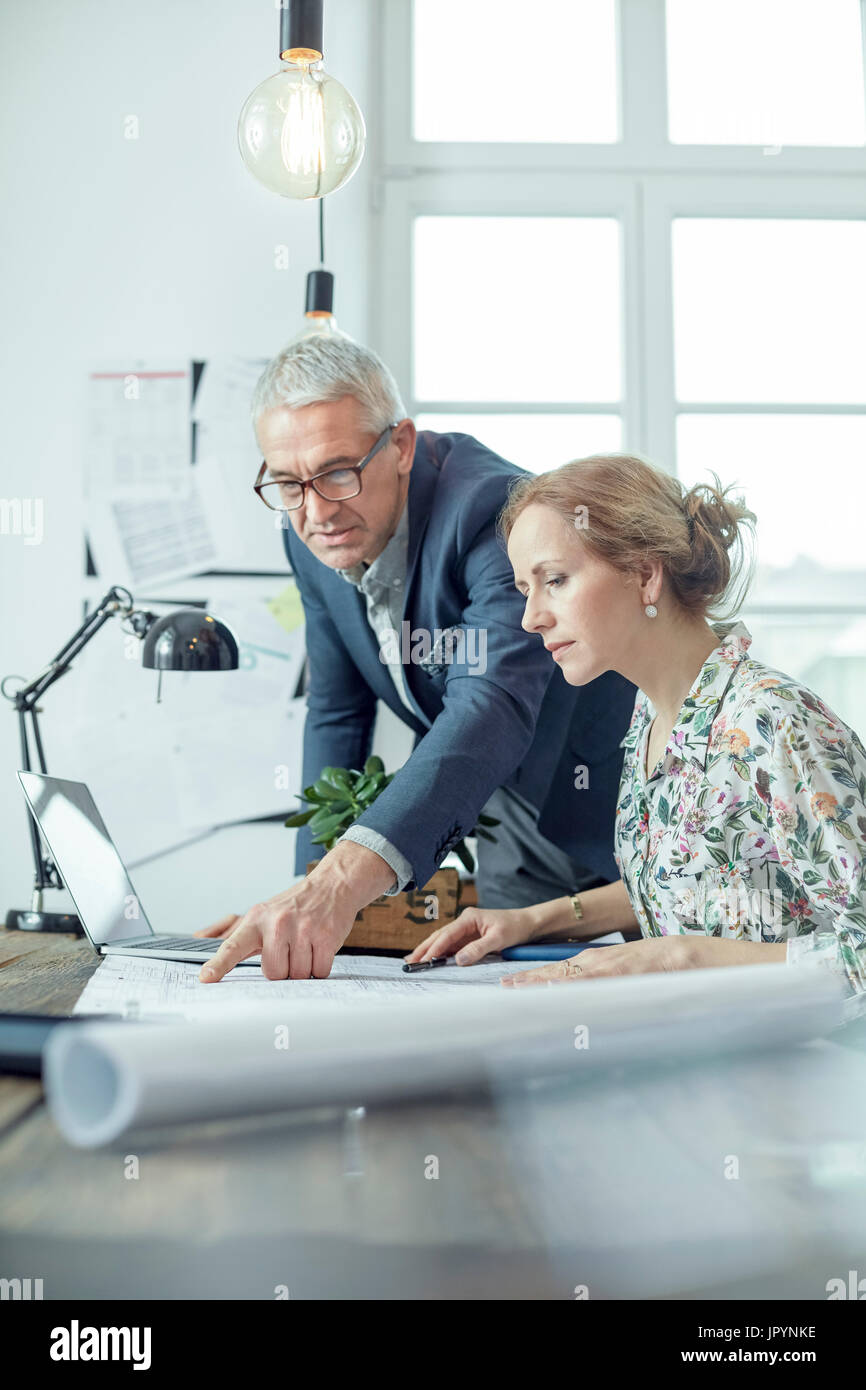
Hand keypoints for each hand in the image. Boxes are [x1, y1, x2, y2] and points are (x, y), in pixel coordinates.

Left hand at [195, 841, 396, 982]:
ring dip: (304, 968)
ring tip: (307, 945)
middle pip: (273, 973)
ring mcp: (302, 929)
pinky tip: (319, 948)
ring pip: (297, 975)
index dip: (219, 964)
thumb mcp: (265, 914)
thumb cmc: (296, 905)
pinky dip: (320, 967)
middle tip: (290, 950)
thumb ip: (243, 939)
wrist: (332, 885)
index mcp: (257, 919)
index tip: (206, 978)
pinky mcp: (325, 936)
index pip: (233, 946)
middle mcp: (277, 923)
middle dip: (284, 969)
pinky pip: (319, 971)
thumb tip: (212, 953)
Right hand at [403, 904, 540, 966]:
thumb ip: (478, 949)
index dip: (434, 948)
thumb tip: (459, 960)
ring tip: (414, 960)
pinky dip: (441, 952)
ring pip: (443, 940)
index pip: (447, 935)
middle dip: (424, 949)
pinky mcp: (469, 936)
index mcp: (468, 918)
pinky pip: (452, 945)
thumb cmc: (514, 928)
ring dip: (430, 950)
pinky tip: (432, 959)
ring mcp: (466, 929)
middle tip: (410, 961)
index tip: (424, 960)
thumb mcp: (498, 939)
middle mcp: (464, 921)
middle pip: (440, 936)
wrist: (527, 924)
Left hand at [501, 934, 785, 985]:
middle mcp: (624, 963)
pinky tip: (571, 1002)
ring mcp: (637, 970)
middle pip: (572, 972)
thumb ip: (627, 980)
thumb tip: (599, 999)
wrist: (730, 961)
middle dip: (538, 981)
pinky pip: (615, 991)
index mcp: (623, 961)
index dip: (543, 977)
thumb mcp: (654, 970)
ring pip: (586, 978)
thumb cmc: (694, 967)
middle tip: (505, 990)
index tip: (513, 984)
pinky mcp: (651, 978)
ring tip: (524, 994)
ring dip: (555, 986)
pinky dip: (591, 995)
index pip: (575, 969)